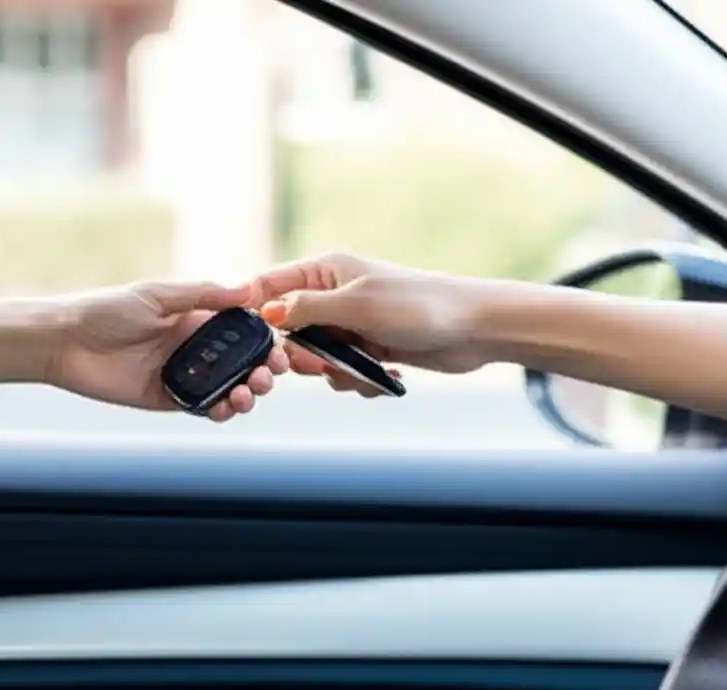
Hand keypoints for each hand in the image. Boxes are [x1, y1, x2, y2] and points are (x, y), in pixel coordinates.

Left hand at [46, 281, 289, 421]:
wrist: (65, 343)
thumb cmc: (106, 311)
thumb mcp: (157, 296)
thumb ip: (203, 295)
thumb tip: (247, 291)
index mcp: (197, 319)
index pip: (244, 332)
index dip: (267, 342)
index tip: (280, 352)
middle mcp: (195, 347)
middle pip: (243, 363)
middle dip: (263, 372)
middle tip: (266, 378)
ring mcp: (184, 375)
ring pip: (229, 388)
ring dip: (246, 394)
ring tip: (246, 395)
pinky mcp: (169, 399)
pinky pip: (204, 408)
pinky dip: (222, 411)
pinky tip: (227, 408)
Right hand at [249, 253, 494, 394]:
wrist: (473, 330)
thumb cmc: (418, 306)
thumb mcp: (356, 305)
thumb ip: (307, 310)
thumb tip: (265, 313)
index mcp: (324, 270)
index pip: (269, 285)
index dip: (254, 311)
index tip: (254, 340)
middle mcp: (333, 295)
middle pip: (287, 331)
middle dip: (304, 356)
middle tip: (325, 363)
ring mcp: (351, 324)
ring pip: (316, 358)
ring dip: (336, 373)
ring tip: (363, 371)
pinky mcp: (369, 349)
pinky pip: (344, 372)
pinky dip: (359, 381)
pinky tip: (387, 379)